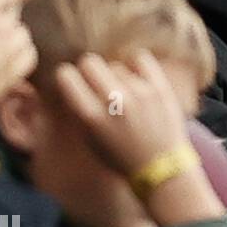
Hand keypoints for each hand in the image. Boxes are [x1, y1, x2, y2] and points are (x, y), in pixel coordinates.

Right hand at [54, 50, 222, 223]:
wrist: (161, 167)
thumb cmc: (120, 156)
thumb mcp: (89, 139)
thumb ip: (78, 109)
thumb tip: (69, 80)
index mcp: (91, 116)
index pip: (66, 75)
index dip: (67, 77)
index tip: (73, 82)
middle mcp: (114, 101)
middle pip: (90, 62)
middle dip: (88, 71)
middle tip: (96, 83)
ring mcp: (139, 93)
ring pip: (116, 64)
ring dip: (115, 76)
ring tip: (122, 92)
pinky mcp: (160, 88)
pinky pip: (140, 59)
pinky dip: (135, 65)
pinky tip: (135, 77)